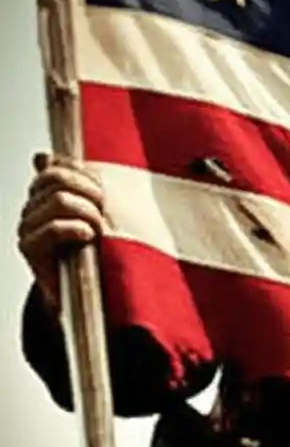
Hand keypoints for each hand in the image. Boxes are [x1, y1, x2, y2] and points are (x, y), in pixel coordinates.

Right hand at [18, 153, 106, 310]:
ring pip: (60, 200)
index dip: (85, 174)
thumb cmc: (89, 249)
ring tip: (100, 229)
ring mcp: (27, 226)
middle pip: (59, 179)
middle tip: (106, 211)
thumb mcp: (89, 211)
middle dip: (90, 192)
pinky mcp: (29, 247)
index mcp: (43, 194)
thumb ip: (74, 183)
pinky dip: (78, 229)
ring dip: (89, 213)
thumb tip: (43, 156)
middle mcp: (31, 207)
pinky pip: (54, 227)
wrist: (79, 291)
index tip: (104, 191)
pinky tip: (89, 237)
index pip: (57, 166)